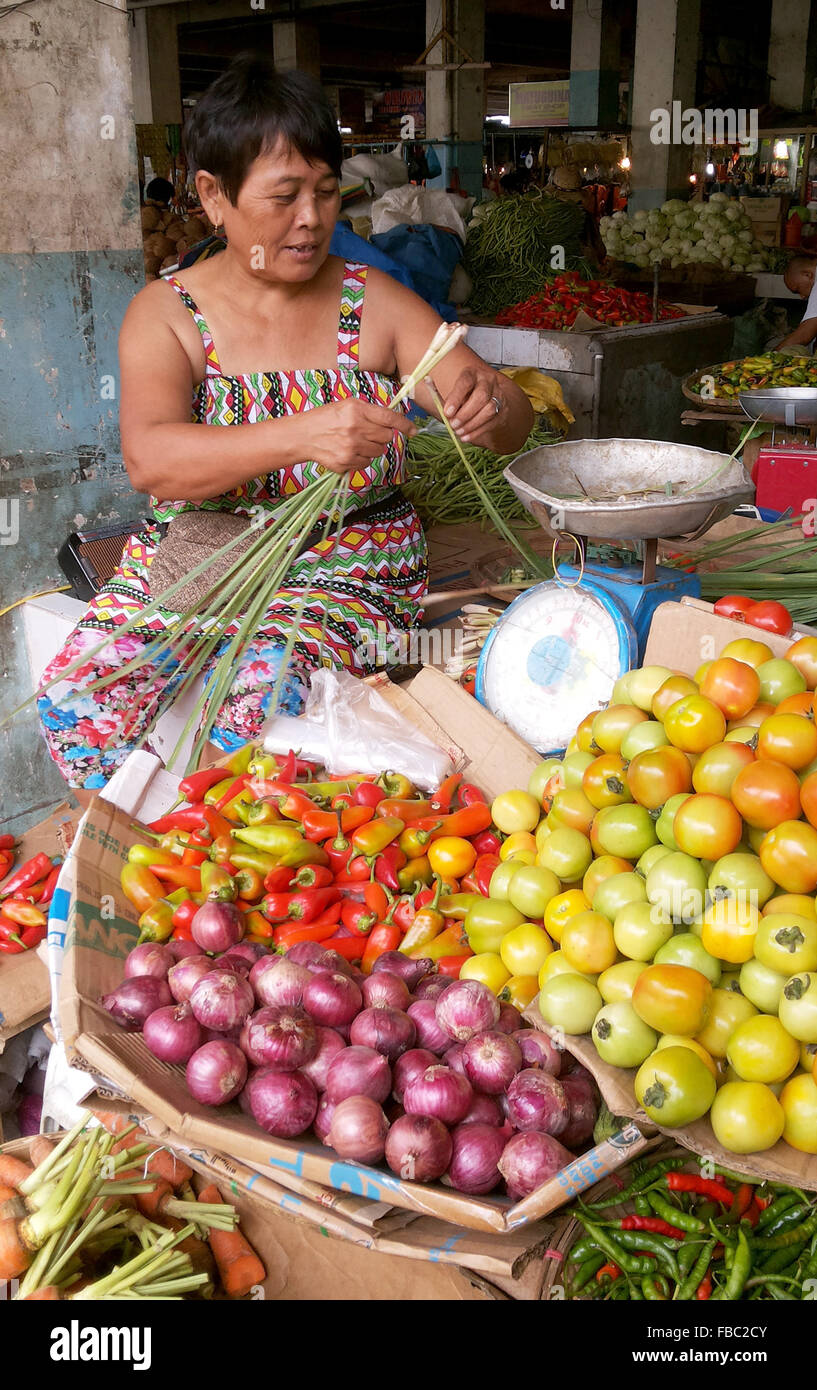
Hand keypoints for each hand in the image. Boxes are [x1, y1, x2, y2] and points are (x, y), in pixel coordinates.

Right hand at [298, 397, 414, 474]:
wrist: (303, 436)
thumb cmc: (327, 419)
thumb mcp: (347, 406)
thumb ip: (370, 413)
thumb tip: (393, 422)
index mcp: (356, 410)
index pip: (389, 418)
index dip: (404, 425)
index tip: (413, 430)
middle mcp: (355, 428)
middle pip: (386, 437)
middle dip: (381, 436)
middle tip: (367, 433)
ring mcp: (351, 447)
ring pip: (378, 452)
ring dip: (372, 448)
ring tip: (355, 442)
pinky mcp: (346, 462)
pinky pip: (366, 464)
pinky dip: (361, 459)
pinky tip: (348, 451)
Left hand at [439, 366, 502, 443]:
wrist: (482, 404)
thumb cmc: (463, 398)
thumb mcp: (452, 394)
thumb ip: (441, 394)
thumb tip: (426, 381)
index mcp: (472, 373)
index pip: (466, 382)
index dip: (456, 398)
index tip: (447, 412)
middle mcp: (487, 381)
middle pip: (481, 397)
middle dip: (465, 414)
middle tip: (453, 425)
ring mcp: (498, 395)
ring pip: (489, 410)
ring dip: (472, 424)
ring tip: (458, 431)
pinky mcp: (502, 410)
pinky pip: (492, 422)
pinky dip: (477, 431)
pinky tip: (466, 437)